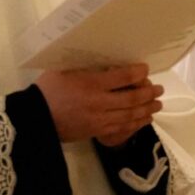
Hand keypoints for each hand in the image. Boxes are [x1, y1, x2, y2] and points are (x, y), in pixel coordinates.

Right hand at [37, 64, 162, 145]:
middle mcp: (98, 102)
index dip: (137, 73)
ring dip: (147, 109)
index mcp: (90, 83)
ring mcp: (99, 120)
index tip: (145, 69)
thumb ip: (85, 67)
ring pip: (130, 115)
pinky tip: (145, 119)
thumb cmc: (48, 90)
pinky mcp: (97, 132)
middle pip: (131, 99)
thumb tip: (106, 62)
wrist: (35, 119)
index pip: (122, 77)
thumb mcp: (64, 70)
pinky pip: (123, 128)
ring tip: (158, 103)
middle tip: (159, 88)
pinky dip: (137, 123)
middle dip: (148, 93)